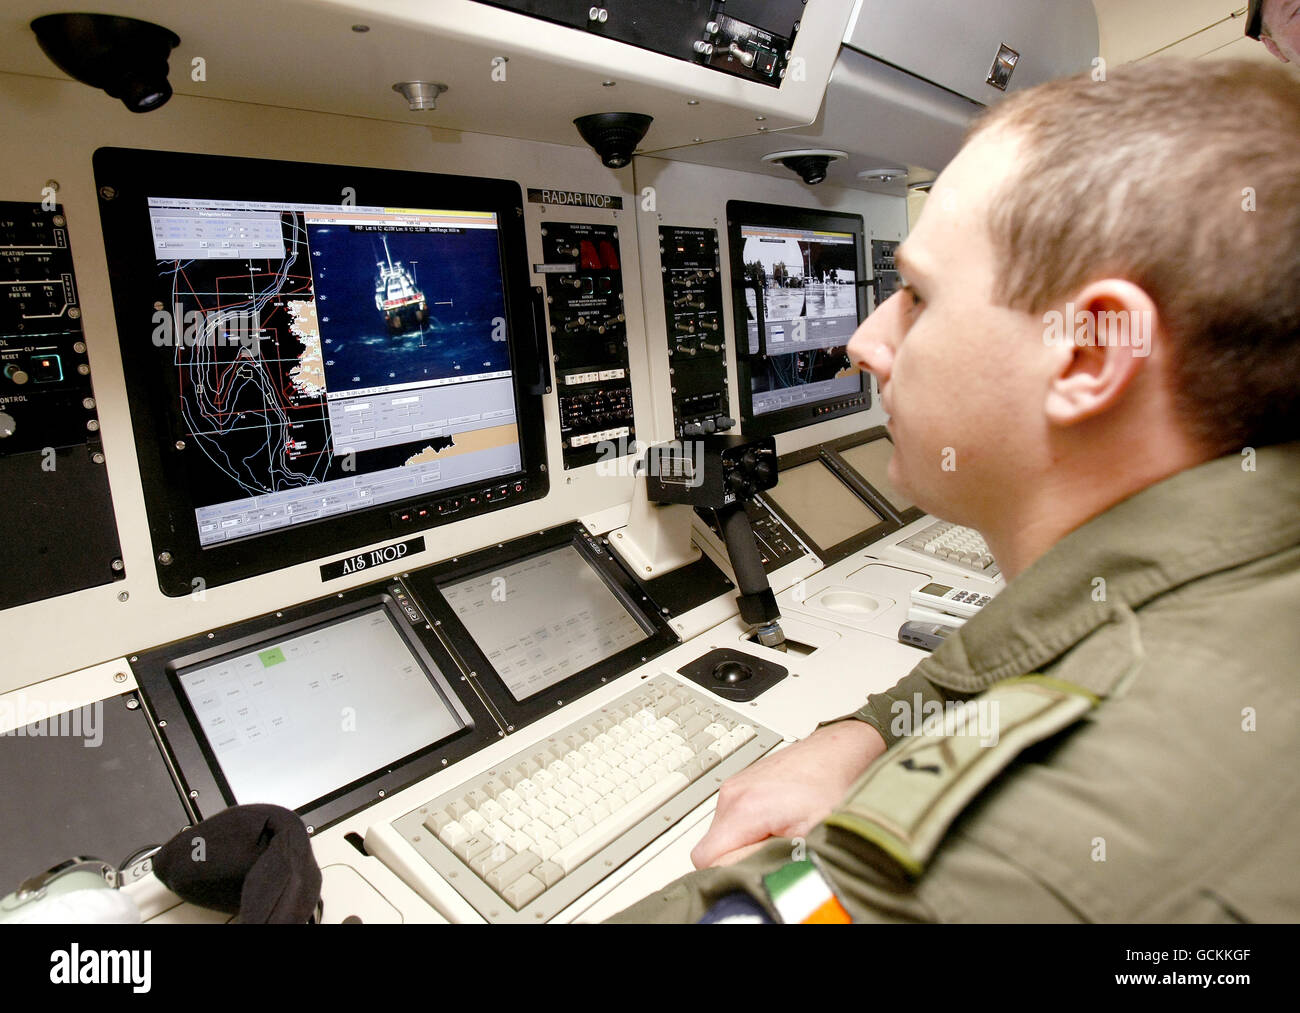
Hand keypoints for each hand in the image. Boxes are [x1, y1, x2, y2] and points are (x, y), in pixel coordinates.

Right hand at [691, 720, 886, 868]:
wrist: (838, 752)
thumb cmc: (831, 788)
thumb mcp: (807, 836)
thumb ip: (768, 859)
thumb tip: (743, 877)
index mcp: (743, 809)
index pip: (704, 859)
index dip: (725, 874)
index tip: (751, 875)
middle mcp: (731, 794)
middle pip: (712, 848)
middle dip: (737, 861)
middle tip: (775, 856)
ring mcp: (734, 787)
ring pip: (722, 835)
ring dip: (745, 844)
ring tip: (781, 836)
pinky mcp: (740, 785)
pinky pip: (732, 819)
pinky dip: (750, 829)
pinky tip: (779, 824)